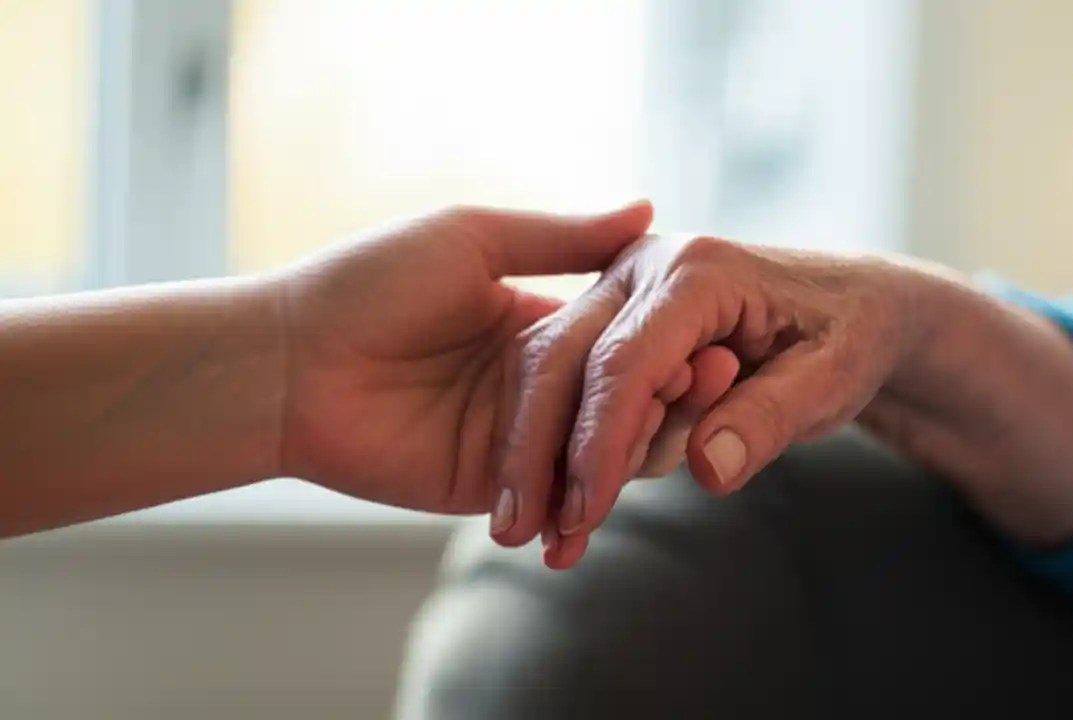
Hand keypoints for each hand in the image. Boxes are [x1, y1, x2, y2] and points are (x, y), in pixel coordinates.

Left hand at [276, 202, 730, 516]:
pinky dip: (593, 490)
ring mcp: (513, 439)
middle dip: (671, 392)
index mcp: (534, 321)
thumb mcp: (473, 238)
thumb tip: (647, 209)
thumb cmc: (370, 282)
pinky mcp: (489, 488)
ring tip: (695, 424)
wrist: (290, 360)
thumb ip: (562, 237)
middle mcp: (533, 382)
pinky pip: (553, 493)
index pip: (621, 340)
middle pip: (621, 398)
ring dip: (645, 440)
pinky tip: (636, 474)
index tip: (718, 333)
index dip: (668, 341)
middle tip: (723, 380)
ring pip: (597, 450)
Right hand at [490, 233, 932, 565]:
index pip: (626, 359)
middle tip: (533, 537)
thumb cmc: (848, 336)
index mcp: (698, 270)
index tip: (585, 512)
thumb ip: (769, 418)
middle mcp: (643, 267)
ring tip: (549, 540)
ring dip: (537, 456)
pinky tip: (562, 515)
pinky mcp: (609, 320)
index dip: (600, 441)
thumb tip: (708, 469)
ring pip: (549, 369)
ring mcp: (618, 290)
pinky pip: (566, 381)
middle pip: (561, 358)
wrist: (849, 305)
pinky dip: (558, 447)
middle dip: (540, 451)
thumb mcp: (833, 379)